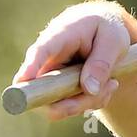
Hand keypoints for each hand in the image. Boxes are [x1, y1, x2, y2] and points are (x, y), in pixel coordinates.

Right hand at [11, 2, 130, 119]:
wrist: (104, 30)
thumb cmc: (106, 30)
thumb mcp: (113, 40)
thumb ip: (102, 63)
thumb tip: (89, 89)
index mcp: (59, 36)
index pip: (40, 53)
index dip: (30, 68)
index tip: (22, 82)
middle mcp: (47, 59)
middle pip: (44, 90)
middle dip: (75, 101)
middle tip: (106, 90)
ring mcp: (49, 76)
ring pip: (57, 105)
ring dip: (89, 101)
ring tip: (112, 83)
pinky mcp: (56, 90)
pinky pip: (69, 107)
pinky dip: (91, 102)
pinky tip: (107, 86)